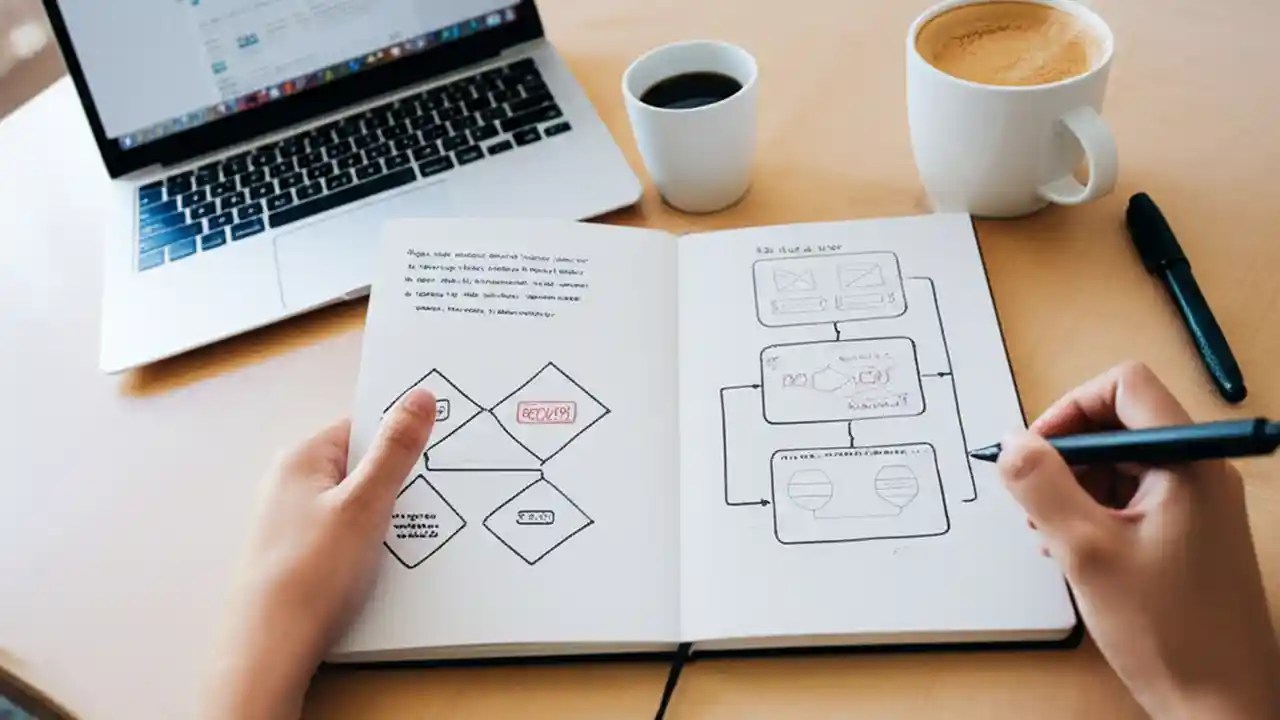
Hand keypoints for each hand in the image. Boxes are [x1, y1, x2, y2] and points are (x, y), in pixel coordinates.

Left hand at [202, 390, 436, 719]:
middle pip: (360, 464)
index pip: (362, 425)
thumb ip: (396, 449)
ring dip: (382, 517)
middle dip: (393, 483)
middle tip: (416, 503)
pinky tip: (374, 564)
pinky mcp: (299, 551)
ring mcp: (293, 518)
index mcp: (302, 457)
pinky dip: (366, 542)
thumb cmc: (310, 573)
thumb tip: (419, 397)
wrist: (269, 647)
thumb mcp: (366, 503)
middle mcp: (291, 482)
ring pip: (355, 502)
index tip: (429, 453)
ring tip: (391, 540)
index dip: (398, 437)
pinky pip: (345, 531)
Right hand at [998, 362, 1279, 718]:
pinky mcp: (1188, 532)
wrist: (1220, 703)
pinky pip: (1131, 496)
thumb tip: (1012, 443)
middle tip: (1035, 501)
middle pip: (1119, 423)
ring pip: (1120, 462)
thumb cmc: (1170, 632)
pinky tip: (1074, 550)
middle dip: (1066, 455)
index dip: (1070, 409)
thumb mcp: (1087, 551)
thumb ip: (1043, 488)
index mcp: (1188, 463)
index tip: (1036, 452)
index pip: (1124, 387)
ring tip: (1051, 534)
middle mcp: (1200, 472)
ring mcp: (1197, 503)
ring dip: (1074, 487)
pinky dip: (1093, 512)